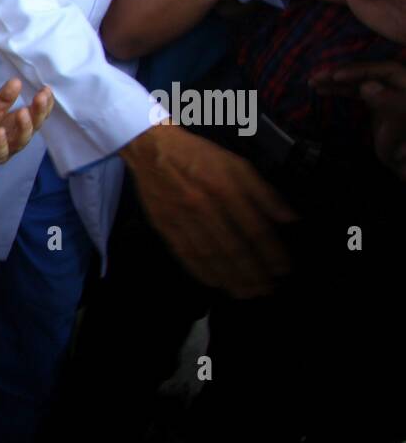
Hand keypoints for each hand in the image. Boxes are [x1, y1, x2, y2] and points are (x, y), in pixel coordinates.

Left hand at [0, 79, 52, 194]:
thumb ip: (4, 98)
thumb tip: (16, 80)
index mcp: (17, 125)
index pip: (37, 115)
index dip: (44, 104)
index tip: (47, 89)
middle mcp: (15, 138)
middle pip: (33, 127)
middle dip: (39, 112)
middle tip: (41, 97)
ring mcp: (4, 150)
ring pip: (20, 141)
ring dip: (24, 127)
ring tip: (23, 112)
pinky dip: (0, 142)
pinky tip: (0, 132)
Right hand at [120, 122, 296, 297]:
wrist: (152, 150)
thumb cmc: (199, 156)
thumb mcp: (237, 165)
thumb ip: (264, 192)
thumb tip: (290, 219)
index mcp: (226, 188)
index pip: (255, 228)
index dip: (272, 252)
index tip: (284, 269)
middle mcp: (204, 206)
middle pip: (233, 248)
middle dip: (253, 273)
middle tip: (268, 290)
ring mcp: (182, 219)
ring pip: (210, 256)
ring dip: (230, 278)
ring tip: (246, 293)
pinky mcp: (164, 226)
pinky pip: (185, 254)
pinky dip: (202, 272)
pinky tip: (216, 282)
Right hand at [311, 61, 405, 180]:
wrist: (405, 162)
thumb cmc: (405, 144)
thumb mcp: (398, 124)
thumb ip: (387, 102)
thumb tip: (367, 86)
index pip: (384, 70)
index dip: (360, 70)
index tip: (337, 76)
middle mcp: (397, 85)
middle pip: (368, 73)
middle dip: (342, 73)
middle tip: (317, 76)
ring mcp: (385, 94)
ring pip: (358, 82)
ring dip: (335, 81)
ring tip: (313, 81)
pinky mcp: (375, 104)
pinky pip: (355, 92)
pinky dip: (339, 90)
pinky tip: (323, 90)